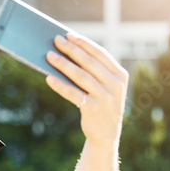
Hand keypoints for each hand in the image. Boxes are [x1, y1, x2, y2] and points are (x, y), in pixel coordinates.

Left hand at [45, 33, 128, 149]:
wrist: (106, 135)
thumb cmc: (101, 106)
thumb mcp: (105, 87)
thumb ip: (94, 72)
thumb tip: (68, 53)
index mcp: (120, 75)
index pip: (100, 54)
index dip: (83, 43)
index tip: (69, 35)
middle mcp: (115, 85)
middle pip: (89, 62)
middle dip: (71, 49)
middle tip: (56, 41)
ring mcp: (106, 97)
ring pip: (80, 76)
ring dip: (63, 64)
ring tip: (49, 56)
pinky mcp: (94, 109)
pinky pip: (73, 94)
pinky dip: (60, 85)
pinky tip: (49, 78)